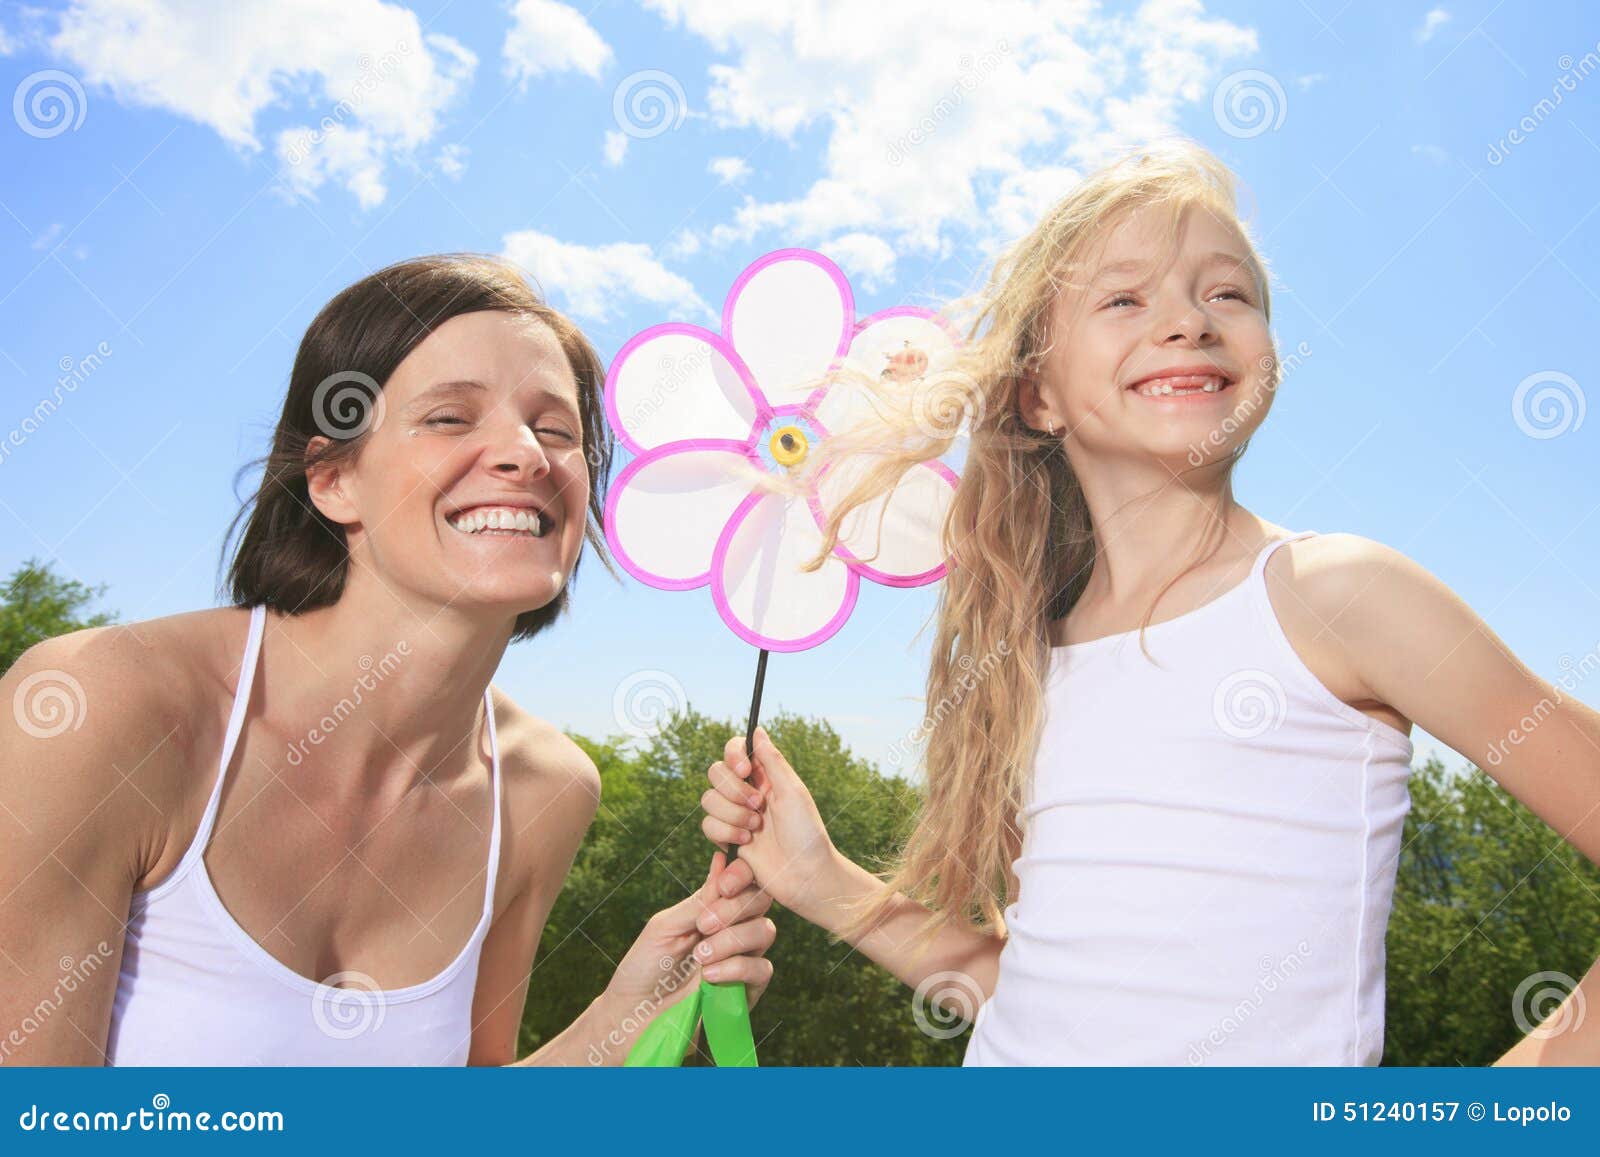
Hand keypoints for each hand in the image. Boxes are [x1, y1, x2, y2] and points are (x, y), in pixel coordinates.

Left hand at [601, 852, 775, 1028]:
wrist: (634, 1017)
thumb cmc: (644, 968)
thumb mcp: (666, 926)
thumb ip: (699, 900)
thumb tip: (721, 860)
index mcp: (714, 911)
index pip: (744, 882)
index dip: (742, 876)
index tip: (723, 887)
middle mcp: (732, 931)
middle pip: (761, 902)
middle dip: (735, 908)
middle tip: (703, 925)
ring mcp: (742, 960)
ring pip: (764, 932)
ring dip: (731, 939)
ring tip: (700, 956)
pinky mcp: (747, 991)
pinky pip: (762, 969)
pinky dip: (736, 967)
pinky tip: (709, 976)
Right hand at [701, 726, 839, 915]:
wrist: (803, 875)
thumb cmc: (806, 833)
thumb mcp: (793, 792)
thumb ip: (773, 760)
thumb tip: (757, 730)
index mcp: (765, 776)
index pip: (735, 750)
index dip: (733, 756)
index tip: (744, 771)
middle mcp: (747, 792)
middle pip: (715, 773)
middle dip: (733, 790)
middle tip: (758, 806)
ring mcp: (735, 814)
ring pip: (708, 800)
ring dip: (732, 814)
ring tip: (756, 828)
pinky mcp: (727, 837)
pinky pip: (708, 825)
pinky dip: (726, 832)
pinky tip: (747, 841)